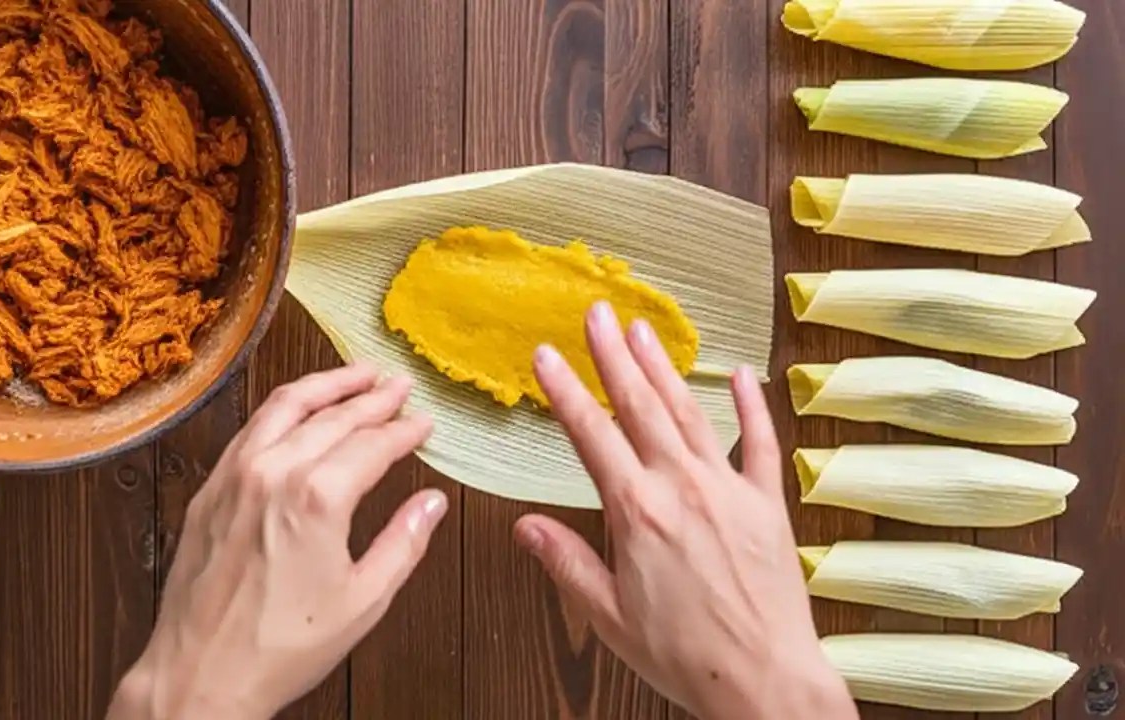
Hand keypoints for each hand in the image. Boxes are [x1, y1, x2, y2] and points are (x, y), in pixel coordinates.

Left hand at [108, 363, 447, 719]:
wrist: (200, 673)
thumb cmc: (280, 648)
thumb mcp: (363, 601)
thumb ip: (403, 544)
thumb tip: (431, 504)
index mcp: (318, 497)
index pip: (374, 443)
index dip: (404, 429)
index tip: (423, 422)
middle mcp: (274, 472)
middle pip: (334, 415)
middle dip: (373, 396)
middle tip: (398, 385)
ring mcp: (235, 475)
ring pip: (285, 406)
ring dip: (326, 385)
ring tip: (356, 375)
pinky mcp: (210, 488)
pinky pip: (250, 428)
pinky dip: (282, 408)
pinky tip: (298, 409)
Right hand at [515, 302, 855, 719]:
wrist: (764, 680)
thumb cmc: (685, 655)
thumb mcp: (609, 616)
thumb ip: (566, 563)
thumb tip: (525, 526)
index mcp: (637, 513)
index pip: (590, 436)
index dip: (565, 391)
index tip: (545, 355)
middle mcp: (681, 488)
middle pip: (640, 407)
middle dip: (614, 356)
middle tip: (598, 313)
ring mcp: (728, 490)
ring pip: (689, 414)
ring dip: (664, 368)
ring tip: (645, 330)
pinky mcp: (767, 504)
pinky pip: (760, 444)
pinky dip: (752, 406)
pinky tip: (742, 375)